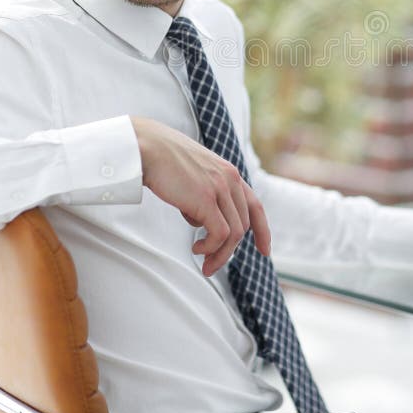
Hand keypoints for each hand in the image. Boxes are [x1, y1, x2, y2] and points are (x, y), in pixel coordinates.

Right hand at [130, 116, 270, 276]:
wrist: (148, 148)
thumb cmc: (163, 160)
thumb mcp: (194, 173)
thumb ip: (205, 191)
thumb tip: (201, 219)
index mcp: (229, 173)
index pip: (254, 205)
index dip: (262, 230)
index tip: (264, 250)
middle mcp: (230, 179)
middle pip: (243, 225)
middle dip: (229, 250)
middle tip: (210, 264)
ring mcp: (220, 188)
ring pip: (234, 233)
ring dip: (220, 254)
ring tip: (204, 263)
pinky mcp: (206, 198)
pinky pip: (220, 234)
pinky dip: (210, 247)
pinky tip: (196, 248)